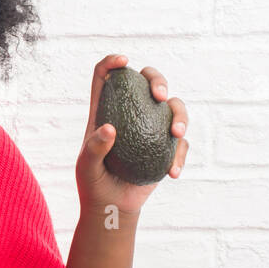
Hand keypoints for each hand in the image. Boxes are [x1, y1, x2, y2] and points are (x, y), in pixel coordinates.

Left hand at [75, 54, 188, 216]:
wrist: (111, 206)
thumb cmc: (93, 183)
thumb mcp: (86, 167)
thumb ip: (94, 148)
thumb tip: (109, 129)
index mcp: (106, 110)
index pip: (107, 76)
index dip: (113, 62)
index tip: (124, 61)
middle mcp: (132, 113)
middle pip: (148, 82)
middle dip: (158, 80)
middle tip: (159, 95)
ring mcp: (152, 128)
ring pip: (173, 106)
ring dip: (180, 114)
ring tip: (177, 134)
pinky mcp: (166, 148)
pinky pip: (181, 144)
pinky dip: (180, 155)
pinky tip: (172, 172)